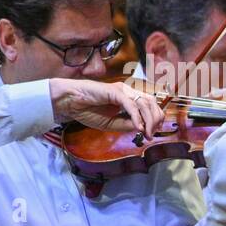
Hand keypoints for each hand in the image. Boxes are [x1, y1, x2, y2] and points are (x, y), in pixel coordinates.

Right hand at [49, 78, 163, 135]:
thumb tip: (143, 129)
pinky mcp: (115, 91)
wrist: (69, 102)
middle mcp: (128, 92)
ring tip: (146, 133)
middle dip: (156, 120)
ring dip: (149, 120)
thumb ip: (127, 125)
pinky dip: (137, 117)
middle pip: (152, 103)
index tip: (152, 134)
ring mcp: (123, 90)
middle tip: (151, 135)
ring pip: (144, 103)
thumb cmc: (87, 111)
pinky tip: (138, 127)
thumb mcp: (111, 124)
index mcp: (129, 98)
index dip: (155, 119)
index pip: (150, 106)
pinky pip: (131, 104)